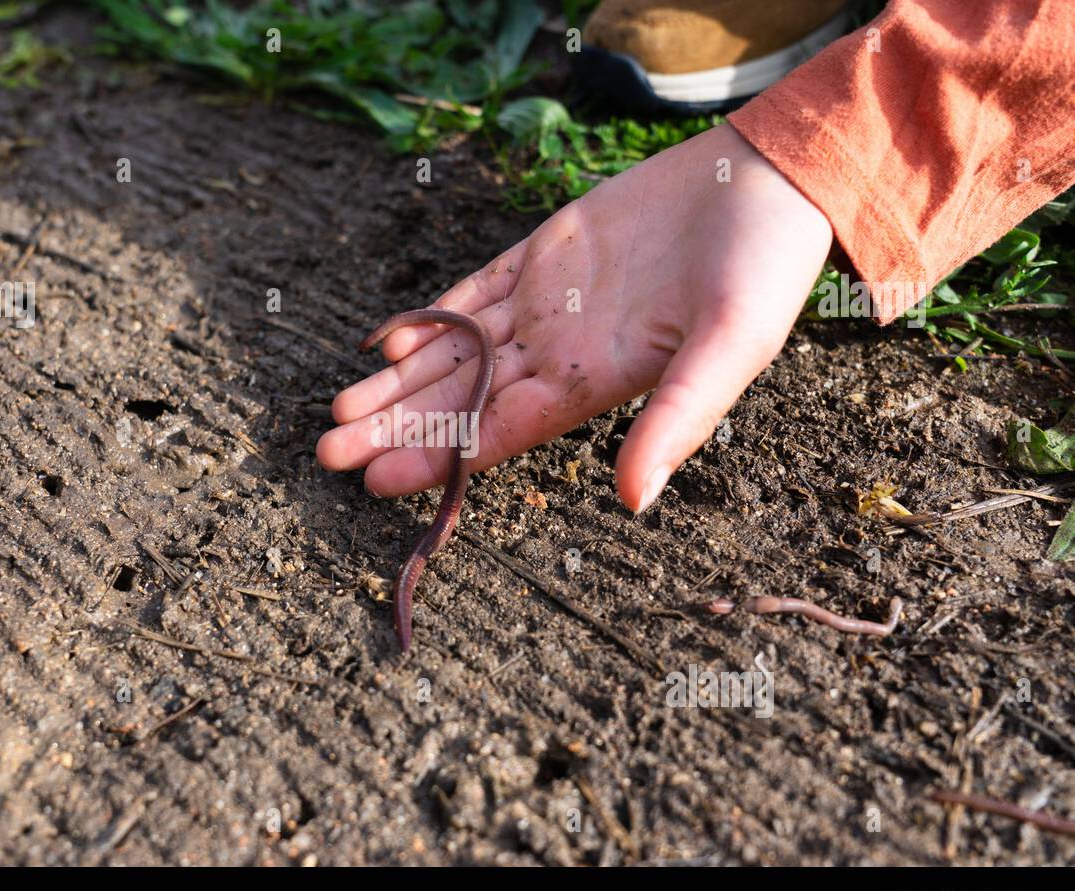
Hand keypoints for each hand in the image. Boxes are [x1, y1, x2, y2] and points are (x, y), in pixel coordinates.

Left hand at [316, 123, 832, 511]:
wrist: (770, 182)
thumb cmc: (764, 269)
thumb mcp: (729, 348)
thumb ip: (676, 421)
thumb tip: (632, 501)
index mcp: (597, 381)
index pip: (499, 431)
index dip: (437, 456)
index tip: (376, 481)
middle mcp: (563, 351)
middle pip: (463, 399)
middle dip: (395, 426)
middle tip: (328, 453)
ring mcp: (550, 302)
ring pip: (457, 351)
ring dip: (400, 380)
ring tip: (340, 411)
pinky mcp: (546, 253)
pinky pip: (476, 292)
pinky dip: (433, 316)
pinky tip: (390, 340)